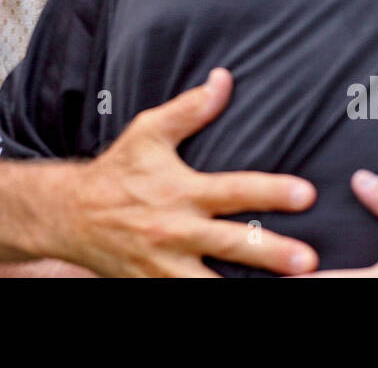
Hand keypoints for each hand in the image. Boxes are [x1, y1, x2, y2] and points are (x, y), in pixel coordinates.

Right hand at [49, 68, 318, 276]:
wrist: (69, 215)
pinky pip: (188, 297)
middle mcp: (176, 231)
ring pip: (212, 284)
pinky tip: (244, 297)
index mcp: (180, 191)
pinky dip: (210, 296)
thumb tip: (224, 80)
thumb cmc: (117, 171)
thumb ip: (190, 109)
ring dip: (246, 289)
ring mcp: (165, 266)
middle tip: (309, 260)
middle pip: (231, 245)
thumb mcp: (148, 132)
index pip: (233, 191)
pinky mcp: (154, 287)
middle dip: (271, 254)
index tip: (307, 194)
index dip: (271, 192)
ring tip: (288, 292)